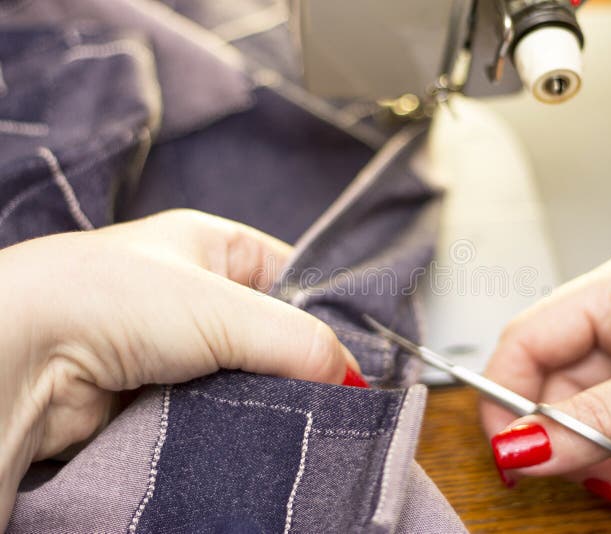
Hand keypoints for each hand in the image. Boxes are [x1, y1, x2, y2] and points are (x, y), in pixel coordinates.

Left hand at [0, 209, 361, 525]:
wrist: (20, 361)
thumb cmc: (108, 300)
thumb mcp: (223, 309)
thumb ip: (298, 340)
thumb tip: (351, 377)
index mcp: (213, 246)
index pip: (293, 276)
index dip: (325, 314)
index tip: (356, 357)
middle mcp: (196, 293)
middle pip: (274, 332)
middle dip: (298, 364)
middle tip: (329, 395)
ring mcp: (176, 346)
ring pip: (249, 376)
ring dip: (264, 397)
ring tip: (287, 415)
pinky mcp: (160, 394)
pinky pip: (219, 410)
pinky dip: (235, 423)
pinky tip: (247, 431)